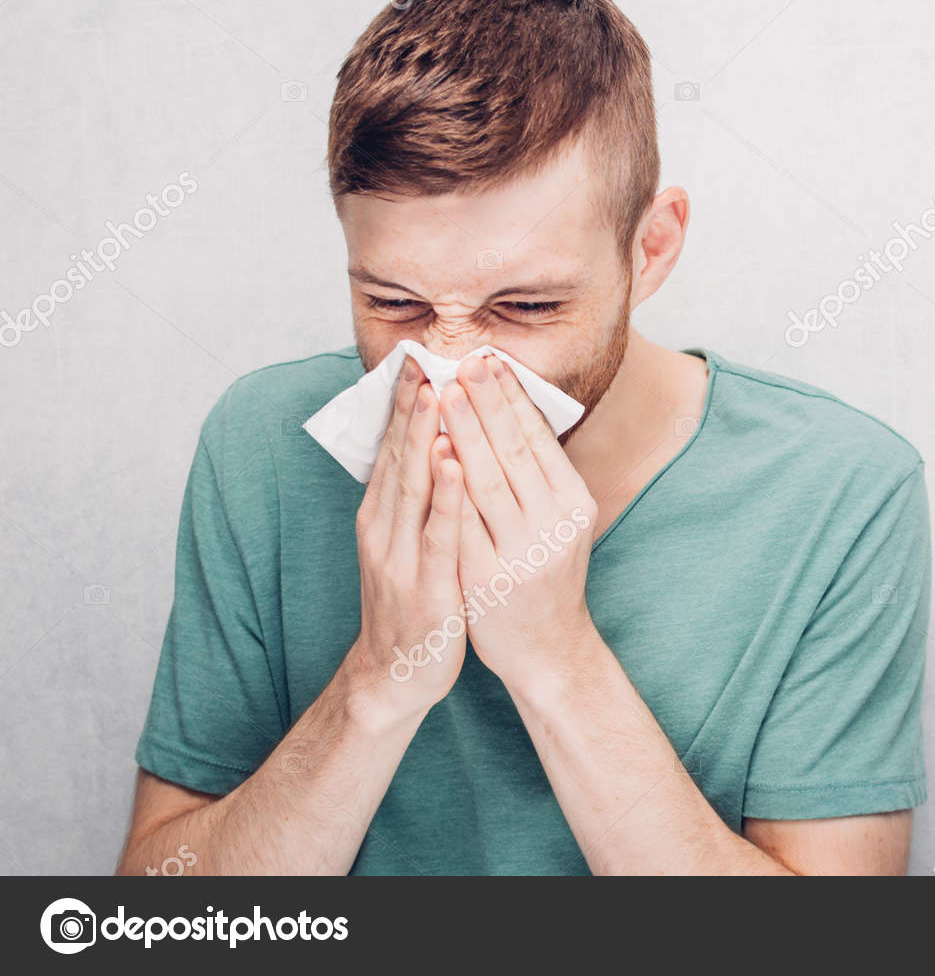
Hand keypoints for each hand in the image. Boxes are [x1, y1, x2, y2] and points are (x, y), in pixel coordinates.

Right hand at [344, 357, 467, 721]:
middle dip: (412, 409)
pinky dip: (446, 496)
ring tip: (437, 395)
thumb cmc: (412, 601)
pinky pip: (438, 533)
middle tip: (424, 360)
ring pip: (414, 489)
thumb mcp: (404, 543)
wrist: (395, 675)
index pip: (391, 451)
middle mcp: (384, 530)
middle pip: (398, 459)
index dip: (404, 406)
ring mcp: (401, 558)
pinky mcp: (427, 585)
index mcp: (381, 517)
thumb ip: (412, 498)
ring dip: (423, 439)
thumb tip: (425, 445)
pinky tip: (453, 463)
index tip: (417, 360)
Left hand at [440, 354, 597, 691]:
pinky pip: (465, 524)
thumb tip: (512, 410)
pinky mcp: (489, 579)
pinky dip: (451, 487)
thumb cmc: (543, 575)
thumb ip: (538, 475)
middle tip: (464, 361)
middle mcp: (555, 524)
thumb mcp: (557, 521)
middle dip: (487, 403)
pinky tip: (438, 457)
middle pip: (515, 452)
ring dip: (466, 433)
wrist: (545, 648)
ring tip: (446, 393)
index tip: (489, 360)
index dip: (512, 398)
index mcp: (573, 503)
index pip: (538, 439)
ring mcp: (523, 552)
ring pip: (490, 481)